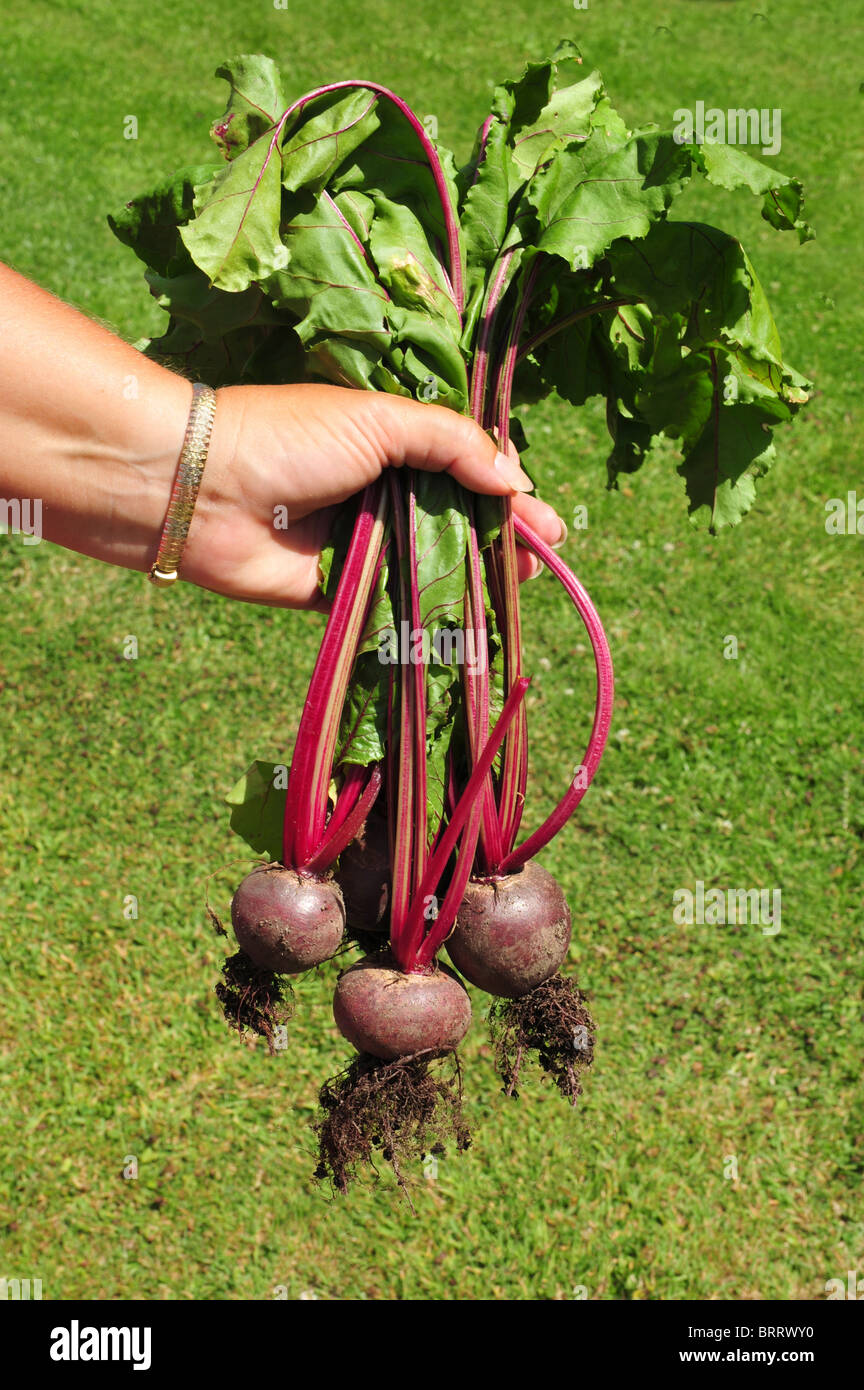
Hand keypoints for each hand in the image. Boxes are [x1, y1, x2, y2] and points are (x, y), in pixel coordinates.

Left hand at [181, 382, 567, 609]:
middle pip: (457, 521)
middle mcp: (382, 495)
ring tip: (517, 587)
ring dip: (474, 578)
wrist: (203, 490)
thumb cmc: (290, 437)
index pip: (466, 471)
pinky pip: (394, 606)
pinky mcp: (340, 593)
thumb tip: (515, 480)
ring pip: (431, 566)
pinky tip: (468, 623)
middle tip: (543, 558)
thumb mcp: (380, 419)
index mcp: (392, 445)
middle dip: (502, 540)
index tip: (550, 525)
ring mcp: (363, 545)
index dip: (509, 495)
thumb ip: (451, 444)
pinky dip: (428, 614)